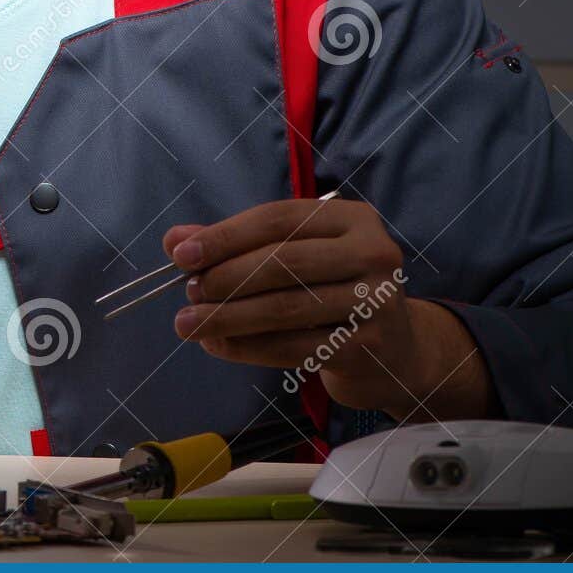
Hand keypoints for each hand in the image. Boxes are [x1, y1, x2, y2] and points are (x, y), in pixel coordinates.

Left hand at [162, 197, 492, 420]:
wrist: (397, 353)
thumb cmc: (333, 293)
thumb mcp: (294, 257)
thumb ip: (236, 245)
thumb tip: (175, 240)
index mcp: (351, 219)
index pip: (278, 219)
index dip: (226, 235)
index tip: (182, 253)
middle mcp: (372, 253)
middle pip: (283, 261)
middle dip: (225, 277)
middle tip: (187, 293)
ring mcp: (376, 302)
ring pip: (285, 307)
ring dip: (228, 317)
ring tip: (189, 323)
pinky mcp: (369, 348)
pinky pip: (294, 347)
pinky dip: (248, 347)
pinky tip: (218, 346)